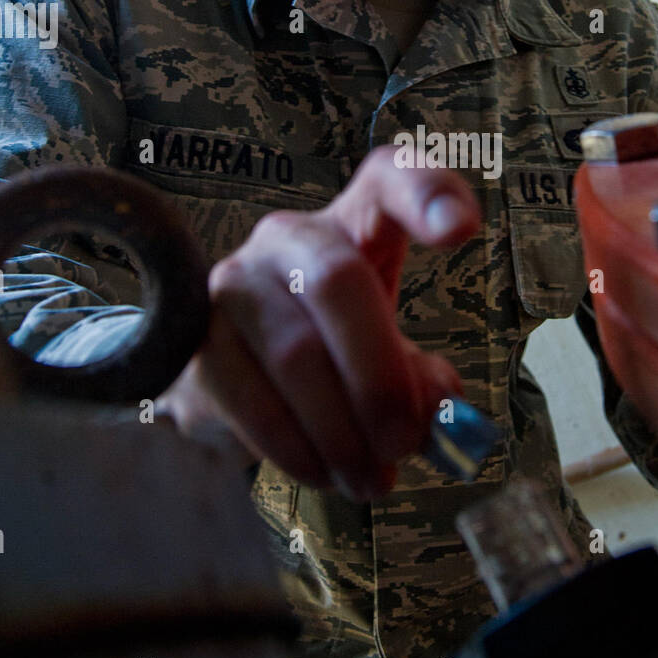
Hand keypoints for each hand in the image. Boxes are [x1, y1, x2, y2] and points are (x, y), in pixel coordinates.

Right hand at [157, 147, 480, 499]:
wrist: (236, 383)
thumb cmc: (334, 356)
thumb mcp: (392, 359)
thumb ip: (424, 382)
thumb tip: (436, 416)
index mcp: (355, 224)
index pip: (388, 178)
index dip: (426, 194)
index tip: (461, 231)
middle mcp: (289, 237)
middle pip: (337, 282)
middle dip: (379, 377)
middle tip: (403, 443)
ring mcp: (233, 282)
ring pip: (295, 353)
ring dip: (342, 432)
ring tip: (371, 480)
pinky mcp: (196, 339)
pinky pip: (250, 397)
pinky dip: (297, 448)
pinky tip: (322, 473)